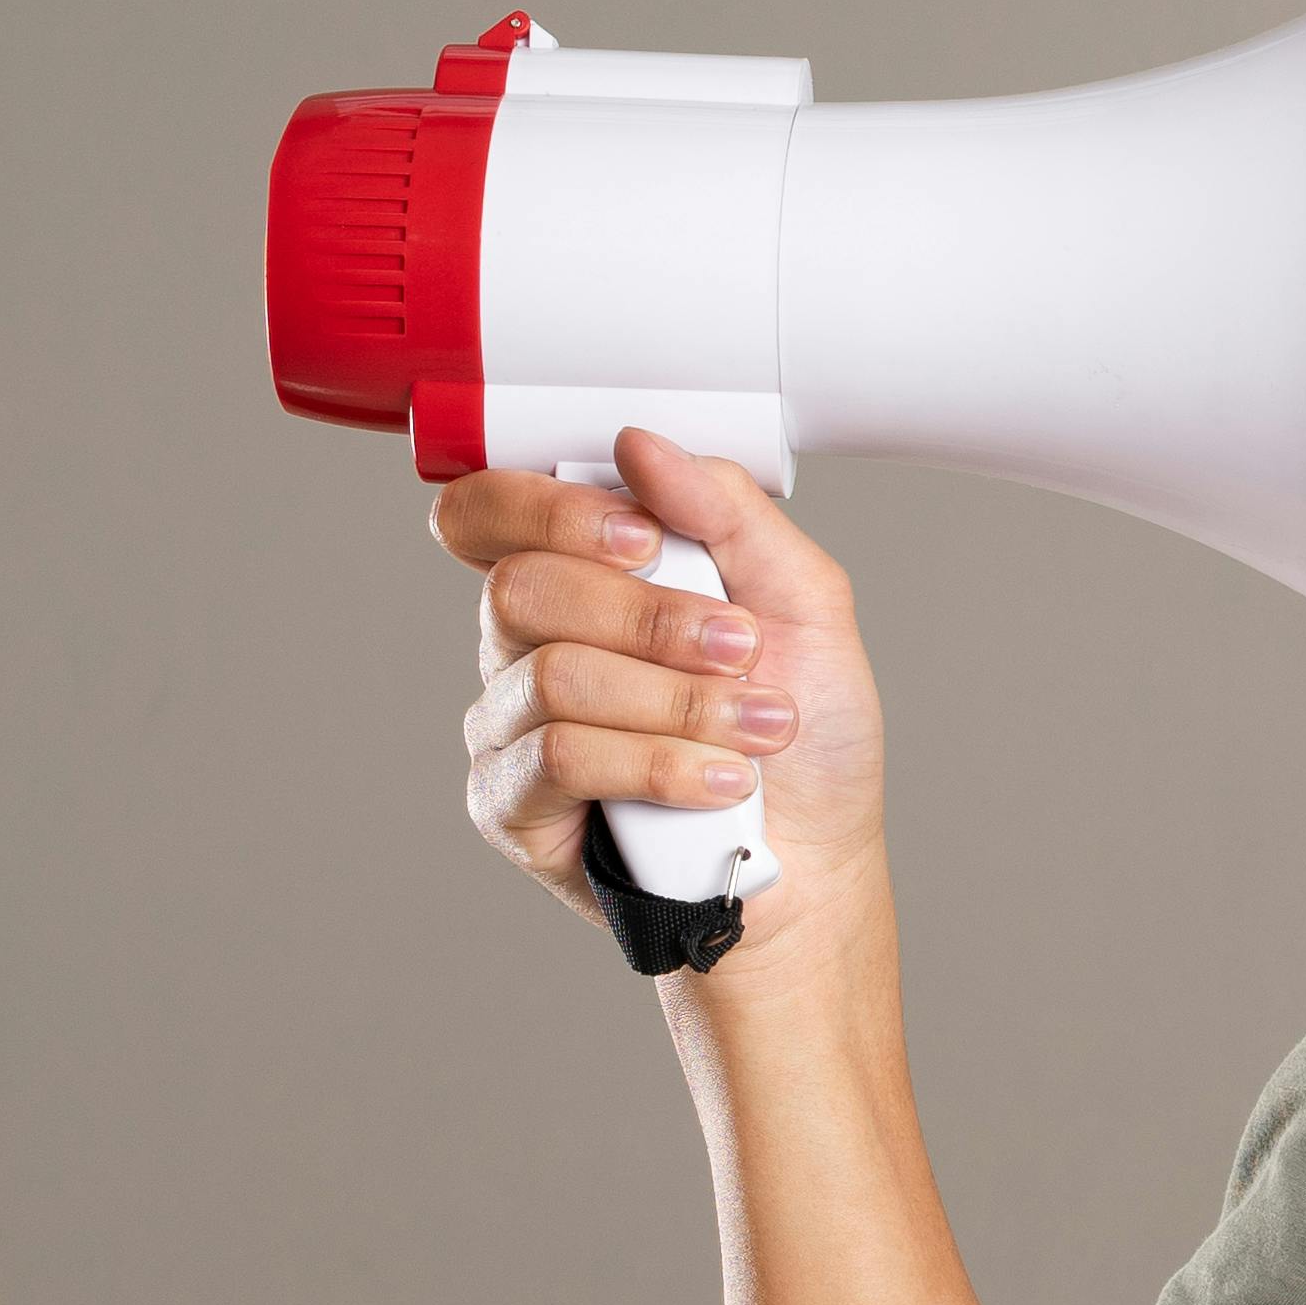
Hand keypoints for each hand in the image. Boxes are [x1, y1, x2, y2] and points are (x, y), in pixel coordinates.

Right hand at [433, 426, 889, 976]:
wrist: (818, 860)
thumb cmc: (804, 734)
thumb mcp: (803, 603)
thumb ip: (727, 511)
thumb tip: (641, 444)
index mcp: (578, 579)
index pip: (487, 511)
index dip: (547, 509)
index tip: (647, 537)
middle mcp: (523, 645)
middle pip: (522, 588)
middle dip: (652, 618)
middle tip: (742, 649)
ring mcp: (509, 727)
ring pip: (555, 677)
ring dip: (679, 702)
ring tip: (759, 730)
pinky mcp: (511, 806)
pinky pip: (560, 758)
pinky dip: (660, 764)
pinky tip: (722, 783)